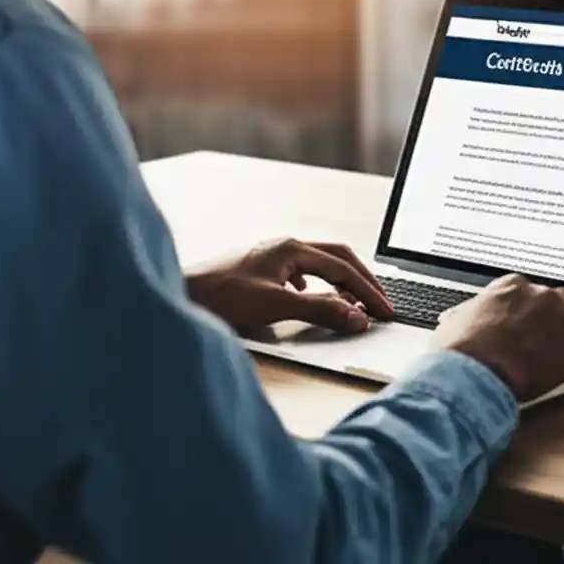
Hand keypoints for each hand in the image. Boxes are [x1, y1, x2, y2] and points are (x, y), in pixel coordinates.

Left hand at [185, 238, 394, 336]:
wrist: (178, 295)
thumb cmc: (219, 297)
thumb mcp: (276, 305)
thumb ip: (321, 310)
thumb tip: (358, 317)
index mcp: (292, 248)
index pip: (344, 268)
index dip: (368, 292)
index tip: (385, 312)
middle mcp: (284, 245)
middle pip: (337, 257)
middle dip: (362, 281)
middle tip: (381, 304)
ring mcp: (271, 255)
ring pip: (319, 263)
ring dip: (342, 282)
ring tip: (355, 303)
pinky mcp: (260, 268)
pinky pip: (301, 271)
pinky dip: (319, 285)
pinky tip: (312, 299)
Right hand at [435, 274, 563, 401]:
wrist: (474, 372)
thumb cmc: (461, 350)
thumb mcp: (453, 323)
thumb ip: (463, 316)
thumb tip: (453, 319)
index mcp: (514, 288)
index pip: (535, 290)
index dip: (536, 307)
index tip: (533, 319)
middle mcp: (544, 298)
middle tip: (560, 329)